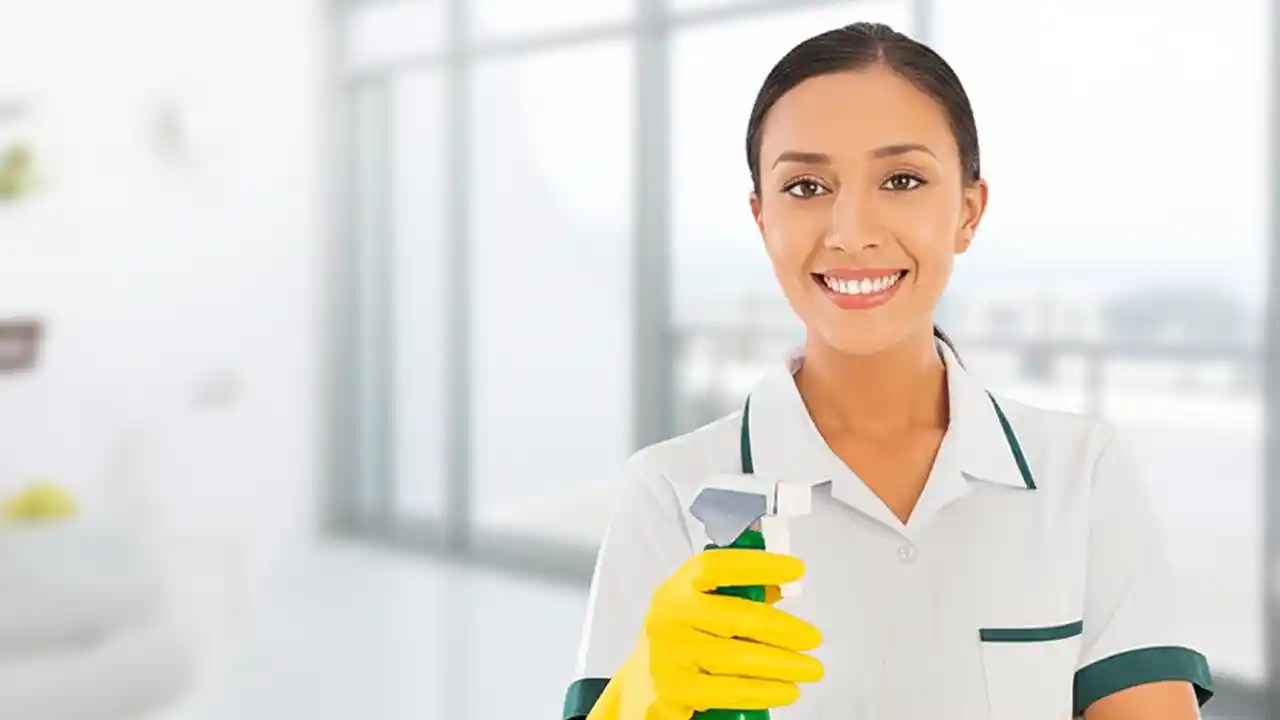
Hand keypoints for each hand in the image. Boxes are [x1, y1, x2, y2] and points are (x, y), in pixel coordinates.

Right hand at [641, 548, 823, 718]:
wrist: (646, 681)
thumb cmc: (685, 637)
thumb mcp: (703, 606)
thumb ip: (738, 594)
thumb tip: (783, 585)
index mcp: (679, 586)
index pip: (717, 566)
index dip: (758, 565)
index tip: (796, 569)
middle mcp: (670, 615)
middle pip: (735, 615)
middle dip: (782, 628)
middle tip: (813, 637)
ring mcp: (669, 653)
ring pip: (736, 657)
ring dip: (781, 664)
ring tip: (810, 668)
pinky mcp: (674, 690)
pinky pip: (728, 691)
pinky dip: (764, 691)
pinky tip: (787, 690)